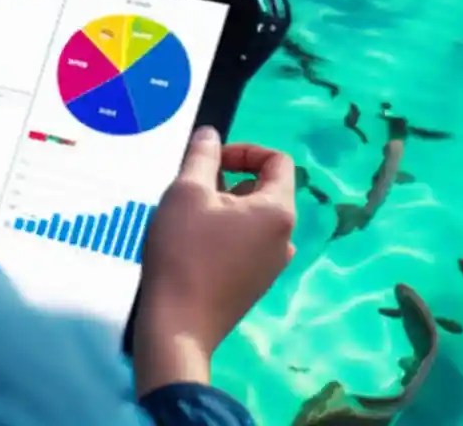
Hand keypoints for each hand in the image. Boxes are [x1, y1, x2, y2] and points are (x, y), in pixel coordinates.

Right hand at [133, 126, 295, 393]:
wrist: (177, 326)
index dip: (245, 150)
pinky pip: (246, 245)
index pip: (277, 161)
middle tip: (191, 192)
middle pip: (263, 190)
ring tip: (187, 220)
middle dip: (227, 181)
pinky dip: (223, 235)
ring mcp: (272, 265)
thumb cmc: (184, 252)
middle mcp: (285, 238)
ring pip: (252, 219)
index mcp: (279, 211)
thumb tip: (211, 135)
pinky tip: (192, 248)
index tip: (212, 160)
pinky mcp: (255, 285)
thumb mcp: (186, 192)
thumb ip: (202, 155)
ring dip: (222, 208)